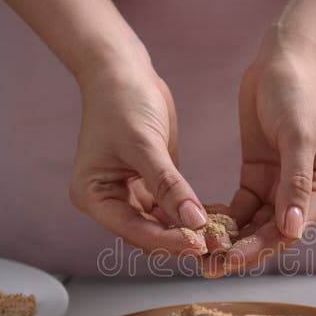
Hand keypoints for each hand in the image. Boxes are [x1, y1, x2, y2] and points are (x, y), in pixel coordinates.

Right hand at [69, 64, 207, 254]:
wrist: (123, 70)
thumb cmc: (121, 100)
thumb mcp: (145, 144)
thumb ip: (169, 185)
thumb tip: (194, 221)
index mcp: (93, 196)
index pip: (132, 229)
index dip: (166, 240)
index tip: (198, 244)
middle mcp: (109, 201)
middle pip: (148, 234)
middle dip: (181, 240)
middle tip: (217, 245)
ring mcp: (131, 195)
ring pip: (163, 226)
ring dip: (190, 230)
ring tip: (222, 235)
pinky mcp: (151, 186)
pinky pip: (173, 209)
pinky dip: (193, 214)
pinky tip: (219, 218)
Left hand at [202, 36, 315, 276]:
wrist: (285, 57)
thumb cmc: (299, 92)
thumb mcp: (298, 136)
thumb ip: (295, 183)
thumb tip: (291, 230)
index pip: (290, 229)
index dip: (261, 248)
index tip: (231, 259)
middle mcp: (302, 191)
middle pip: (270, 232)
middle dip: (241, 250)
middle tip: (209, 268)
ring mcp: (278, 183)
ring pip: (253, 222)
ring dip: (230, 239)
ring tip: (200, 255)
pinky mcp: (257, 173)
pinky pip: (240, 205)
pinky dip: (224, 216)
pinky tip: (201, 226)